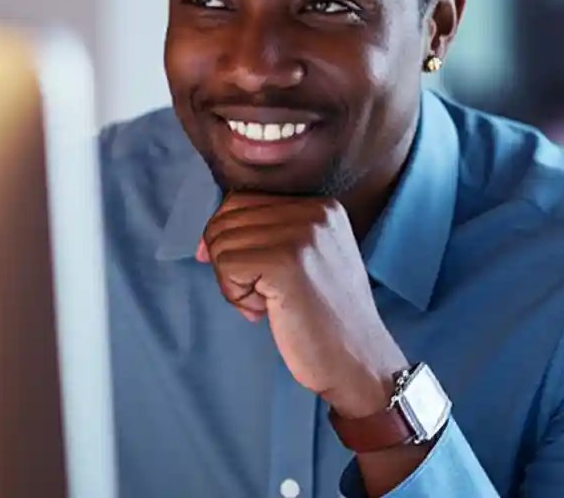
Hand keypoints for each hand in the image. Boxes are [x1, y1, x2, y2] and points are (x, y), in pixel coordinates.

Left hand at [198, 193, 408, 417]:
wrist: (358, 362)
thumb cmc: (324, 319)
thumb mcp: (306, 261)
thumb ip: (267, 239)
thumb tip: (206, 242)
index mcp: (322, 207)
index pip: (242, 201)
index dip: (225, 237)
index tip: (236, 273)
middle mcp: (314, 212)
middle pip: (227, 220)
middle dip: (228, 262)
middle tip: (258, 296)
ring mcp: (301, 235)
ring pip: (222, 243)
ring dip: (232, 282)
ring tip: (266, 304)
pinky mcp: (285, 262)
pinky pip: (227, 266)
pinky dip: (235, 295)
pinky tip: (264, 312)